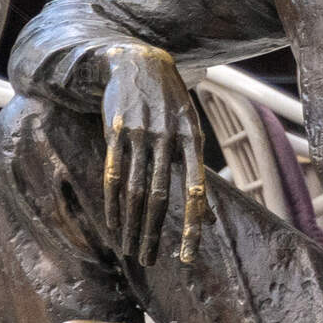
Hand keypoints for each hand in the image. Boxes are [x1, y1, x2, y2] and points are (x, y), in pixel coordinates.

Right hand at [99, 44, 206, 265]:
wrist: (138, 62)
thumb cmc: (170, 105)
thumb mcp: (192, 131)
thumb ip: (198, 176)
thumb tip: (210, 220)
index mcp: (193, 139)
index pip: (196, 190)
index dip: (192, 224)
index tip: (187, 256)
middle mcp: (168, 137)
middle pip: (159, 196)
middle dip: (153, 232)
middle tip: (149, 261)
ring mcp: (140, 133)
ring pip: (134, 190)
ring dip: (131, 224)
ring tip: (131, 249)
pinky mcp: (115, 130)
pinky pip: (113, 174)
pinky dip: (113, 203)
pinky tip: (114, 223)